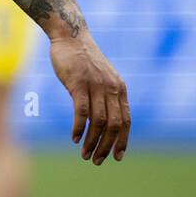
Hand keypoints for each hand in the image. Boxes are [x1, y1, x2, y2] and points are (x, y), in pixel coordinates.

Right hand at [49, 32, 129, 164]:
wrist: (70, 36)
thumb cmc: (82, 58)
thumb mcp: (100, 76)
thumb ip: (106, 94)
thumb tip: (104, 118)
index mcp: (119, 88)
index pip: (126, 120)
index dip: (123, 141)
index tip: (117, 156)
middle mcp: (111, 88)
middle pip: (113, 125)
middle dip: (106, 146)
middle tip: (97, 160)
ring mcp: (95, 85)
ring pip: (98, 121)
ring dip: (92, 141)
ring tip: (85, 154)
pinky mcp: (78, 83)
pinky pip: (81, 111)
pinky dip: (80, 128)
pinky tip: (75, 138)